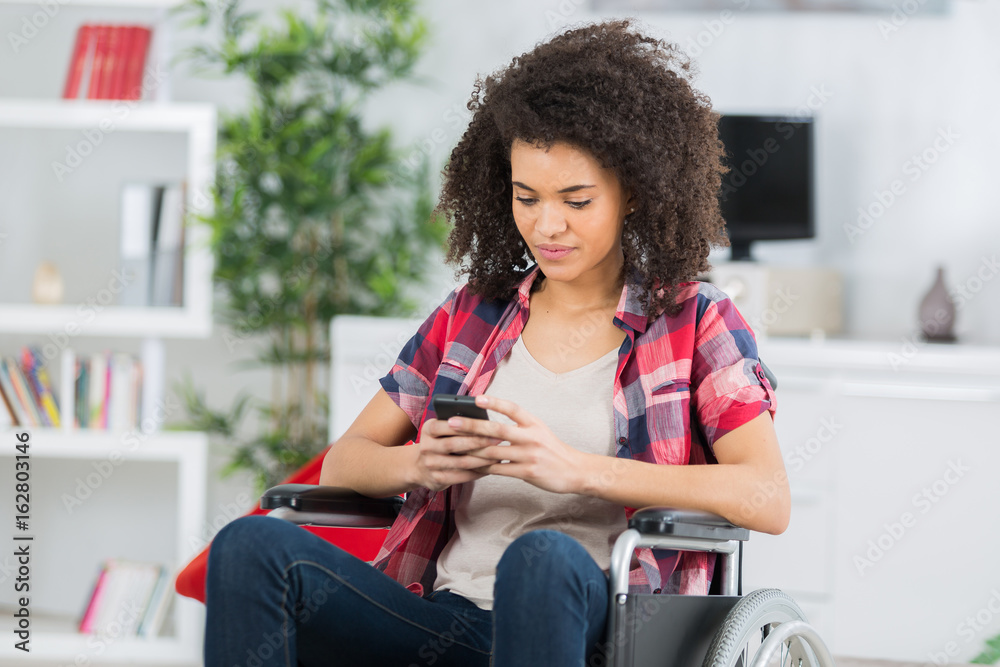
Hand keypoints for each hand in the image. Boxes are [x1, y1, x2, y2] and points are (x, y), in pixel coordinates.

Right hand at [410, 413, 502, 492]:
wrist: (420, 466)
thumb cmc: (440, 442)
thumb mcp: (442, 430)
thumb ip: (457, 424)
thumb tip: (484, 420)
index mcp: (428, 429)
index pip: (448, 425)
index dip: (469, 425)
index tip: (489, 424)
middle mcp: (426, 447)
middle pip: (455, 444)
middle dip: (479, 441)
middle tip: (498, 439)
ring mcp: (430, 464)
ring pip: (461, 462)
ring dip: (482, 459)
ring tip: (499, 454)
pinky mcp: (437, 479)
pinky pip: (462, 476)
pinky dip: (478, 472)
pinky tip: (491, 467)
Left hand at [446, 394, 585, 494]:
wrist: (574, 470)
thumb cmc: (552, 449)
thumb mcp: (539, 431)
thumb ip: (518, 426)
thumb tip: (488, 426)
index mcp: (534, 423)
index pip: (512, 408)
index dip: (494, 402)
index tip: (476, 398)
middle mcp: (532, 437)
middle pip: (496, 430)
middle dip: (471, 426)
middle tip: (451, 422)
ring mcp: (529, 455)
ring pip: (493, 452)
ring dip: (471, 450)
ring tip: (453, 446)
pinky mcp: (527, 472)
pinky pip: (499, 469)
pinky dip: (483, 467)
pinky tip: (470, 465)